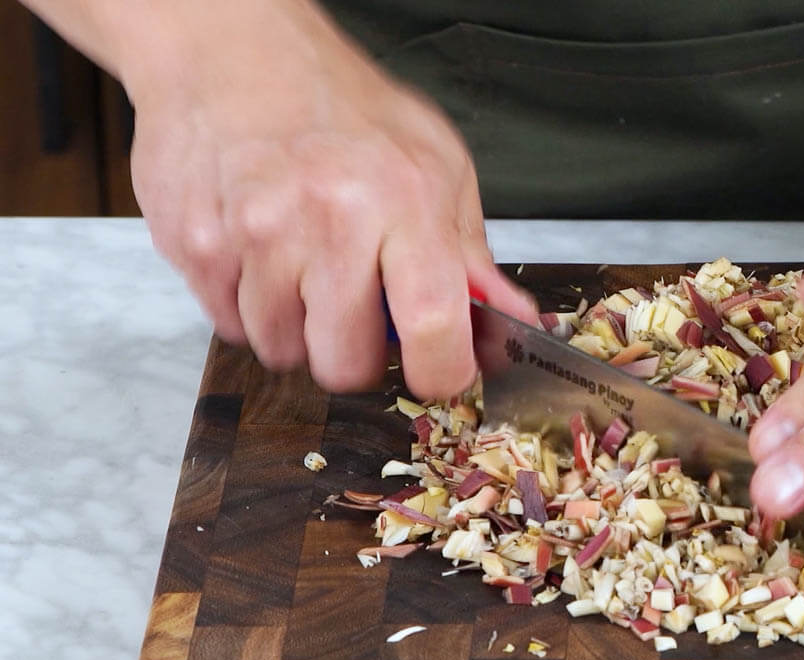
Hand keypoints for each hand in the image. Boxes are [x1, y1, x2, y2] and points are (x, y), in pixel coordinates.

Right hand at [126, 0, 534, 397]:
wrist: (231, 49)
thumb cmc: (343, 107)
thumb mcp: (436, 165)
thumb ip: (472, 256)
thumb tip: (515, 324)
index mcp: (403, 202)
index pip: (433, 327)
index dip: (442, 372)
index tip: (439, 371)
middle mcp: (328, 220)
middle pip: (345, 365)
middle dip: (358, 355)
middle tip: (359, 311)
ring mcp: (254, 234)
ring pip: (281, 351)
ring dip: (299, 330)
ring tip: (305, 270)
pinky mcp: (196, 244)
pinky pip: (228, 326)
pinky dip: (248, 307)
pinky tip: (261, 256)